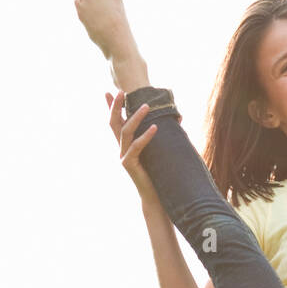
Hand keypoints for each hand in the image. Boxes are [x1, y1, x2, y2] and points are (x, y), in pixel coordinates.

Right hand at [105, 91, 179, 205]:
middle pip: (114, 123)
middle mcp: (121, 148)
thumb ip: (160, 136)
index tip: (108, 92)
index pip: (116, 122)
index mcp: (125, 144)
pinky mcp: (128, 164)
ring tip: (147, 106)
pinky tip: (155, 127)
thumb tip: (178, 118)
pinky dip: (146, 136)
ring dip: (136, 117)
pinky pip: (136, 146)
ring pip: (125, 131)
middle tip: (121, 91)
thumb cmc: (158, 173)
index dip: (111, 107)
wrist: (155, 196)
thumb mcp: (158, 151)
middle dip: (116, 106)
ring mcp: (123, 156)